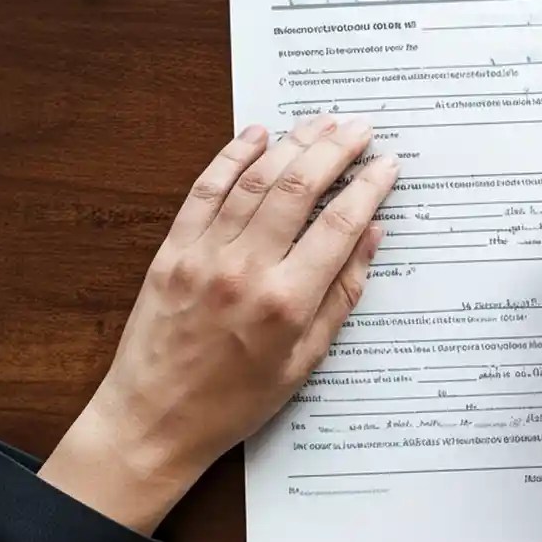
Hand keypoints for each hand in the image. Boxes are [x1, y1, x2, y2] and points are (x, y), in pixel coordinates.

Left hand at [39, 115, 397, 534]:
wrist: (153, 420)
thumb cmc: (235, 400)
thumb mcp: (305, 360)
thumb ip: (342, 295)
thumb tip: (372, 236)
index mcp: (286, 302)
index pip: (339, 226)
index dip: (369, 188)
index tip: (388, 164)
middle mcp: (246, 270)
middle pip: (300, 189)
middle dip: (335, 150)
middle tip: (361, 127)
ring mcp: (204, 256)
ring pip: (256, 180)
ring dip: (293, 143)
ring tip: (322, 121)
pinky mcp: (172, 251)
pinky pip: (205, 191)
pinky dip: (232, 157)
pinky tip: (257, 135)